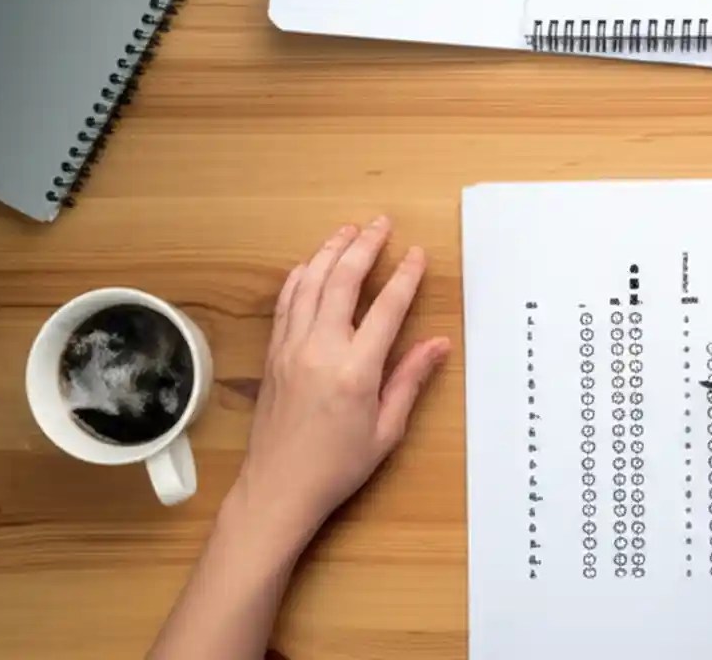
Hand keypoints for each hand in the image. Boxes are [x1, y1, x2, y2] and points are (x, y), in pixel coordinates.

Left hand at [237, 217, 449, 534]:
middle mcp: (320, 349)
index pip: (387, 308)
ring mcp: (291, 348)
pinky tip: (310, 264)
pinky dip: (300, 276)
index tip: (417, 254)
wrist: (278, 487)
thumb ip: (410, 380)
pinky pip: (287, 302)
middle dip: (364, 247)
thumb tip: (438, 343)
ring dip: (330, 252)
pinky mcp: (273, 354)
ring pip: (310, 283)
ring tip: (348, 231)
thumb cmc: (337, 466)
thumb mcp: (386, 429)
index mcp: (355, 370)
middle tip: (381, 224)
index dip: (405, 276)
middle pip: (343, 281)